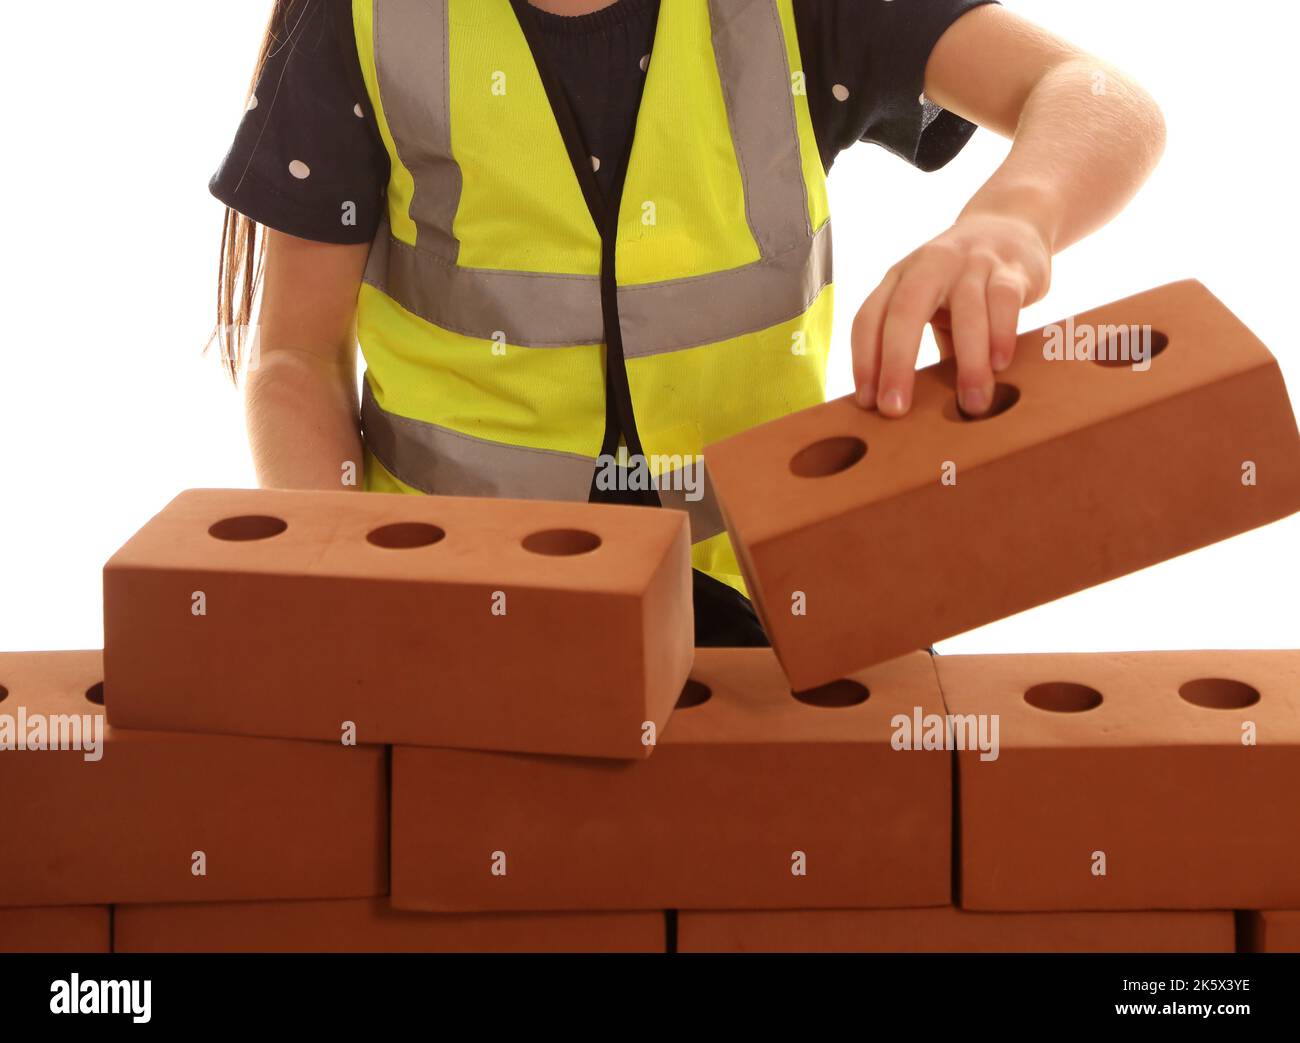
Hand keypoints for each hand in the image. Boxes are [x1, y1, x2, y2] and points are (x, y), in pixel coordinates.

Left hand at [850, 213, 1050, 416]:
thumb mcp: (931, 305)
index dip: (864, 361)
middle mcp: (928, 265)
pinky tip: (1001, 365)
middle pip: (904, 312)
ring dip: (969, 362)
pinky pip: (1004, 301)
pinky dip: (1001, 334)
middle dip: (896, 363)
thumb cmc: (959, 281)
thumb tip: (910, 405)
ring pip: (966, 310)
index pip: (869, 319)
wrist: (1011, 223)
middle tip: (896, 409)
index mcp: (898, 278)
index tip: (867, 403)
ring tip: (972, 405)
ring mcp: (971, 262)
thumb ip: (920, 344)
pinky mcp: (1011, 268)